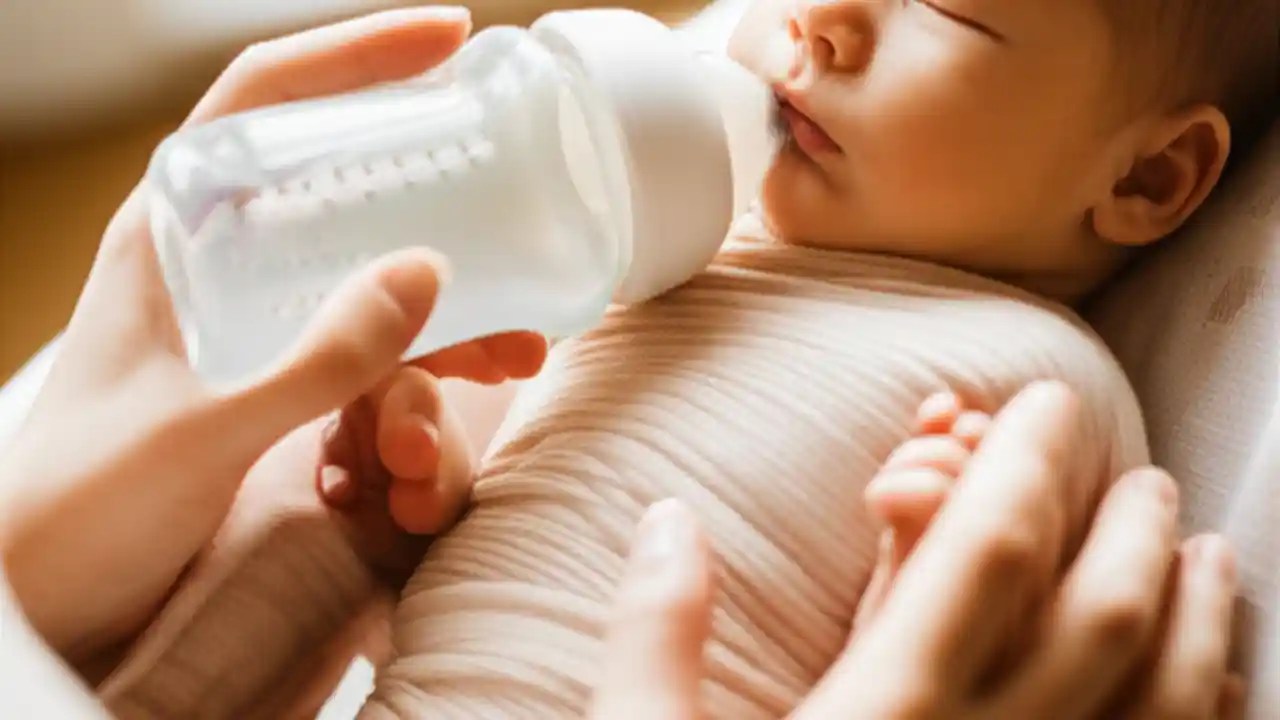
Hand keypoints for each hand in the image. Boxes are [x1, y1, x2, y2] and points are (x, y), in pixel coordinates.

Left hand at [0, 7, 539, 664]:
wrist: (41, 604)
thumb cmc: (78, 509)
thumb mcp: (200, 431)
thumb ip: (316, 357)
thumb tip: (426, 269)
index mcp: (172, 233)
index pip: (264, 98)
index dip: (356, 56)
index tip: (448, 39)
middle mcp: (217, 264)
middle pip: (342, 191)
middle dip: (439, 212)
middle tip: (519, 230)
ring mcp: (250, 326)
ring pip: (369, 285)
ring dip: (450, 314)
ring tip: (519, 348)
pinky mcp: (274, 385)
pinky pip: (367, 353)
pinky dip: (422, 368)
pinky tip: (462, 398)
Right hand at [590, 383, 1243, 718]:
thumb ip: (653, 636)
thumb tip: (667, 517)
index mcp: (878, 716)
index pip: (985, 550)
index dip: (1022, 458)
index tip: (1035, 401)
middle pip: (1102, 614)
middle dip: (1127, 520)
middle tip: (1131, 466)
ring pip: (1166, 702)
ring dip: (1200, 615)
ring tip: (1207, 552)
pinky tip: (1214, 689)